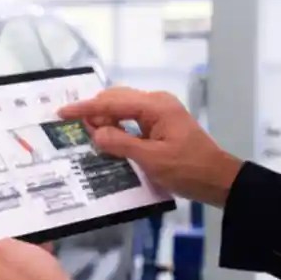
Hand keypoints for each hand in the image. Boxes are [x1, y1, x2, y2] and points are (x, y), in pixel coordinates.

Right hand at [60, 87, 243, 207]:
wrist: (218, 179)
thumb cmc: (188, 169)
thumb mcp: (151, 160)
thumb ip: (121, 144)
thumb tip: (96, 132)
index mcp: (156, 107)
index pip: (113, 102)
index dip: (86, 108)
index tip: (63, 112)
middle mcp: (157, 103)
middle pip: (117, 100)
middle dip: (95, 112)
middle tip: (76, 130)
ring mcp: (160, 113)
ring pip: (123, 109)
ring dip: (105, 121)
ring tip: (89, 136)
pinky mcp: (160, 125)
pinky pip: (132, 120)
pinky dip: (117, 128)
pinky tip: (107, 139)